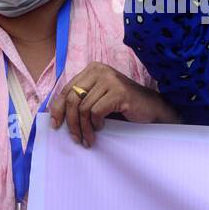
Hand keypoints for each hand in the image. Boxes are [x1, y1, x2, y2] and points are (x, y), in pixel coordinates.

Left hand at [49, 62, 179, 146]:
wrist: (152, 109)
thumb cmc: (123, 107)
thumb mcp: (98, 99)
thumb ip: (81, 101)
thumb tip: (57, 116)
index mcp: (92, 70)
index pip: (66, 89)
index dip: (58, 108)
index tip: (56, 125)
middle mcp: (99, 70)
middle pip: (73, 98)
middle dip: (71, 122)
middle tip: (75, 138)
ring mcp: (110, 79)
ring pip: (83, 108)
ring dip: (84, 128)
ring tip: (89, 139)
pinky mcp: (119, 91)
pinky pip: (96, 111)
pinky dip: (97, 124)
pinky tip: (102, 128)